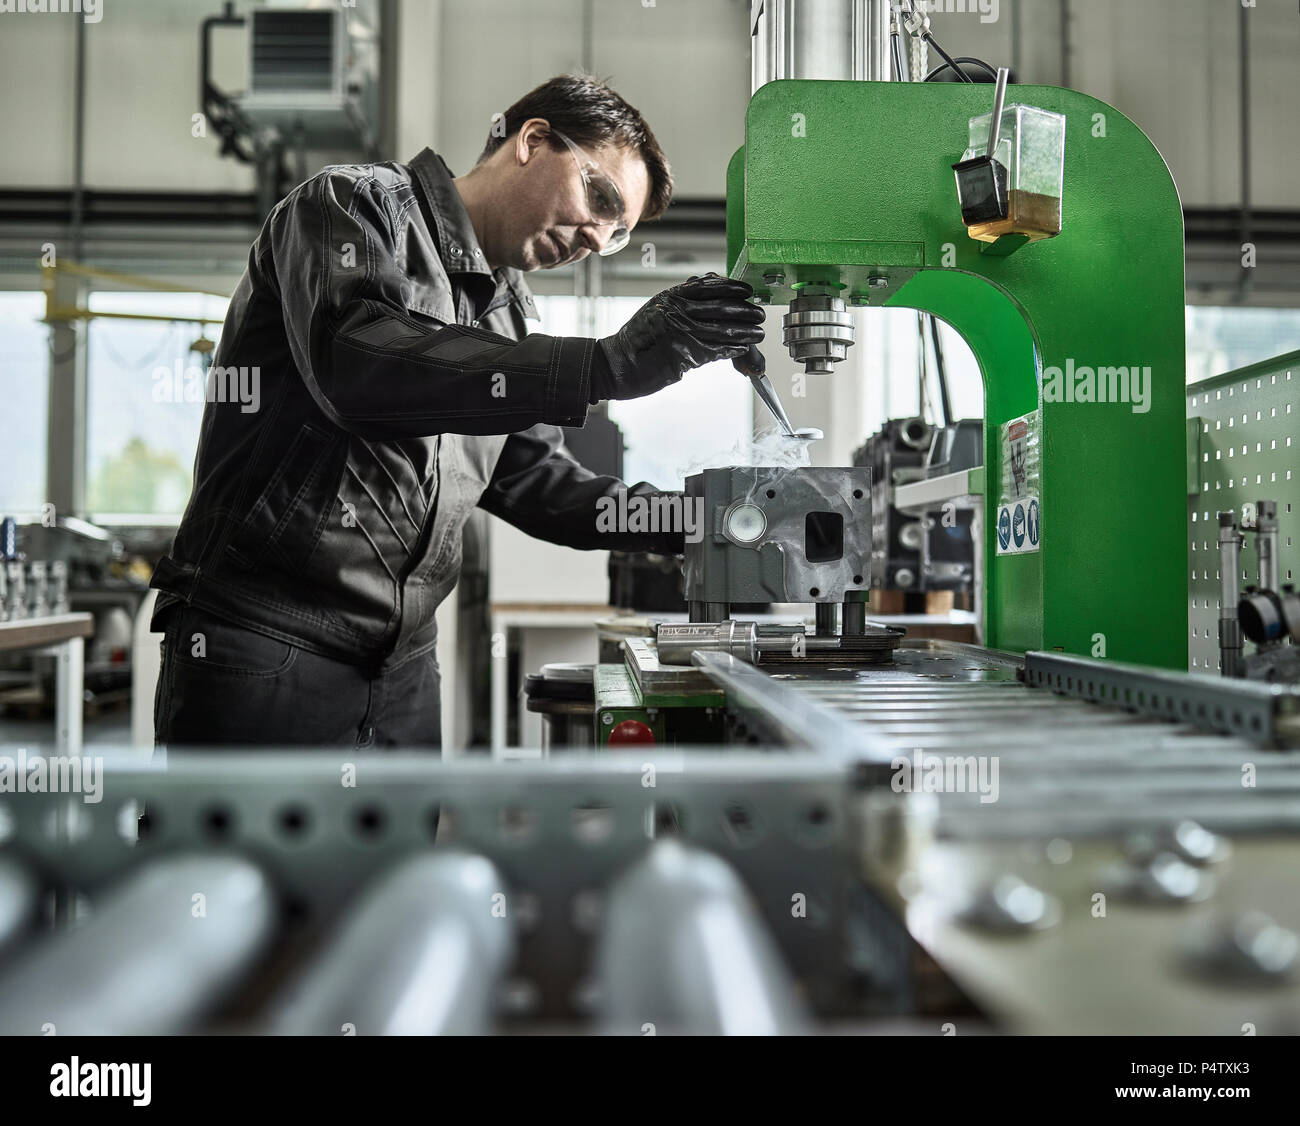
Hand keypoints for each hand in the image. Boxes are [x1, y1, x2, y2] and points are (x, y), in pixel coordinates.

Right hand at [589, 273, 764, 402]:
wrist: (616, 365)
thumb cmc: (637, 341)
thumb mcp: (656, 310)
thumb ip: (680, 303)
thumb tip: (707, 294)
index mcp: (670, 297)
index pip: (708, 286)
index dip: (732, 287)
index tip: (747, 291)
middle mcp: (676, 311)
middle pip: (720, 306)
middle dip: (745, 311)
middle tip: (759, 314)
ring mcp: (680, 333)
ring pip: (722, 329)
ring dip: (745, 332)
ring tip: (758, 333)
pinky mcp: (683, 354)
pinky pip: (715, 350)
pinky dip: (731, 349)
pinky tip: (742, 348)